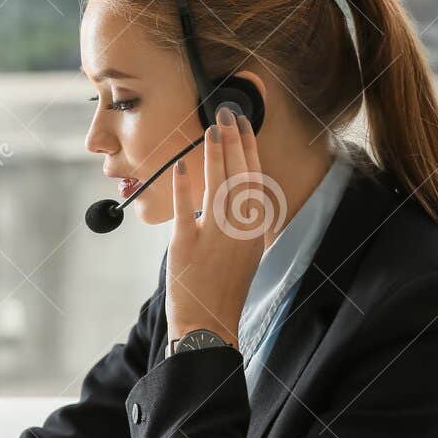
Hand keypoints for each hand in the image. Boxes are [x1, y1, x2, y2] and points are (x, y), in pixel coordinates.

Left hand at [165, 104, 275, 346]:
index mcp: (255, 230)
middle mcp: (239, 230)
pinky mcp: (187, 246)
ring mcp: (214, 237)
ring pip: (217, 186)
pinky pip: (186, 209)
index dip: (248, 149)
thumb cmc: (225, 290)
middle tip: (226, 112)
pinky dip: (183, 186)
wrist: (209, 325)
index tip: (243, 125)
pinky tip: (182, 166)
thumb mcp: (246, 253)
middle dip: (233, 141)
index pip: (254, 179)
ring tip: (211, 129)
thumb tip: (242, 192)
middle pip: (239, 175)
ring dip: (214, 155)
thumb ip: (245, 223)